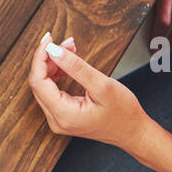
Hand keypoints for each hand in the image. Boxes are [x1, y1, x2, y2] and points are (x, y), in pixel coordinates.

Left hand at [28, 32, 151, 150]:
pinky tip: (67, 63)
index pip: (38, 81)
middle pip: (38, 83)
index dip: (40, 57)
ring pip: (44, 85)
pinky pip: (51, 91)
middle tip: (65, 42)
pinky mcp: (63, 115)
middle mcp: (56, 120)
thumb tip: (53, 50)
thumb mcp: (102, 85)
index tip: (49, 39)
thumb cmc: (123, 112)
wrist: (133, 132)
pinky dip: (57, 74)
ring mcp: (58, 119)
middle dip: (48, 58)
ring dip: (53, 64)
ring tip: (69, 49)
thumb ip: (76, 67)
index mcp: (63, 115)